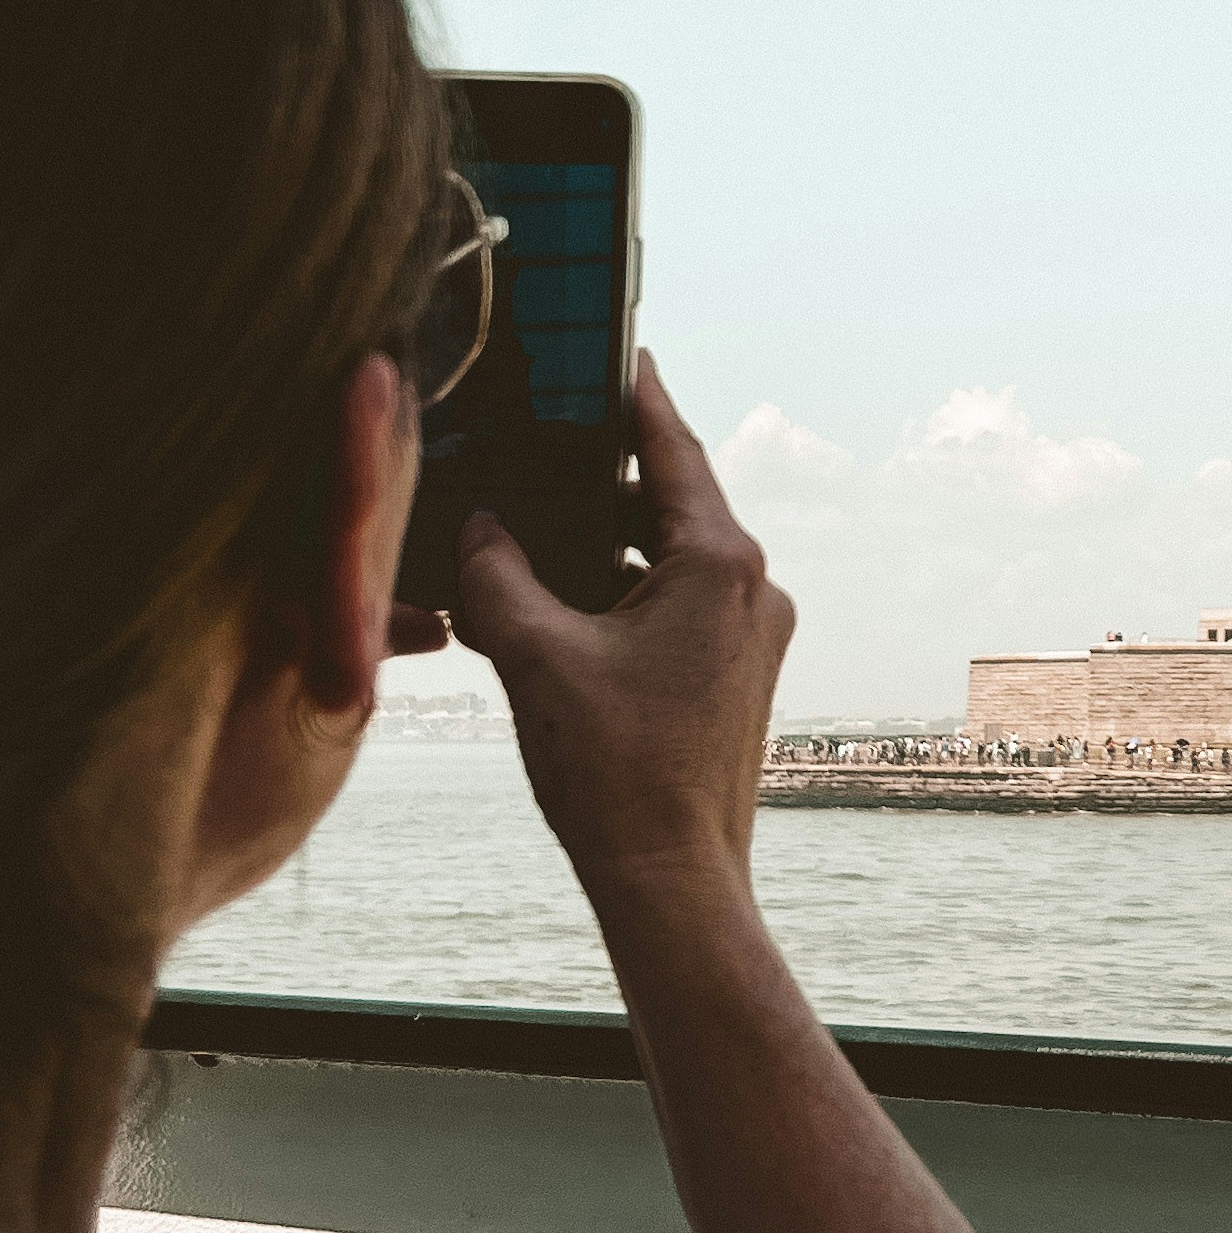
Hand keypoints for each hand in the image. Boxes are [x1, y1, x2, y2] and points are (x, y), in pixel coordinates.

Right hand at [452, 352, 794, 897]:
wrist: (673, 881)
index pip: (673, 449)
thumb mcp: (535, 656)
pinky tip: (559, 612)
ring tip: (531, 537)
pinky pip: (676, 609)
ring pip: (669, 562)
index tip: (623, 351)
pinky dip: (621, 597)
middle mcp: (754, 589)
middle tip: (544, 448)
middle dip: (600, 484)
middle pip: (669, 505)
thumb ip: (495, 575)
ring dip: (604, 550)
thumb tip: (477, 528)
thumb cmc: (615, 771)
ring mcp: (753, 637)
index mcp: (721, 564)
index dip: (638, 398)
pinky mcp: (737, 678)